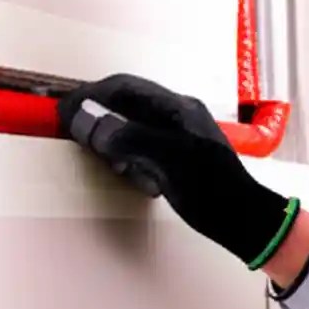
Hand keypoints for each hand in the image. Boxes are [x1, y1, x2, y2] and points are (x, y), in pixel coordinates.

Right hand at [56, 74, 299, 269]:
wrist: (245, 221)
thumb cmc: (211, 189)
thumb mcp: (167, 160)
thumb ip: (127, 136)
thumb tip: (86, 118)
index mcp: (177, 107)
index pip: (124, 87)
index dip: (90, 96)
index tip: (63, 112)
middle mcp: (178, 115)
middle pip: (127, 103)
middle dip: (98, 116)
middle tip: (75, 135)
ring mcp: (180, 136)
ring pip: (133, 125)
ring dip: (113, 138)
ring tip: (104, 159)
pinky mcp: (179, 158)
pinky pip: (143, 148)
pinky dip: (128, 156)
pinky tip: (129, 174)